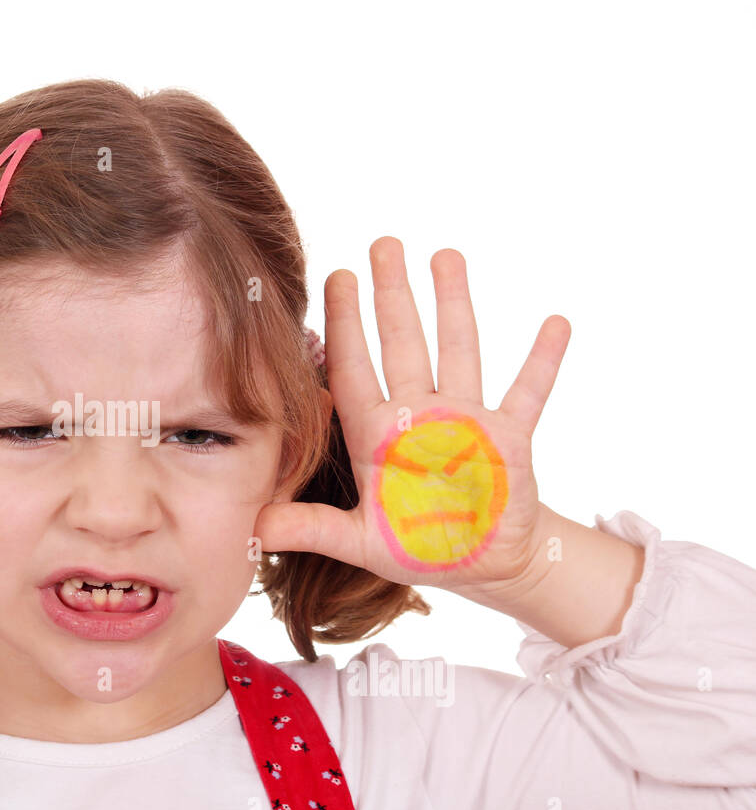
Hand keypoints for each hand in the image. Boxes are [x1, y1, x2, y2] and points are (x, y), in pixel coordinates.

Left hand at [254, 237, 569, 593]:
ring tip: (445, 255)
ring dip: (454, 305)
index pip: (352, 370)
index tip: (334, 279)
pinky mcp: (511, 438)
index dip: (343, 326)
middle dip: (392, 295)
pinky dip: (542, 361)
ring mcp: (467, 420)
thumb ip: (311, 529)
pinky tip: (556, 323)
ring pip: (458, 350)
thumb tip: (253, 527)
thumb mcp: (359, 543)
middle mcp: (420, 416)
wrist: (482, 565)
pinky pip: (528, 392)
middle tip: (382, 244)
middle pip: (402, 343)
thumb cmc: (419, 547)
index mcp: (379, 436)